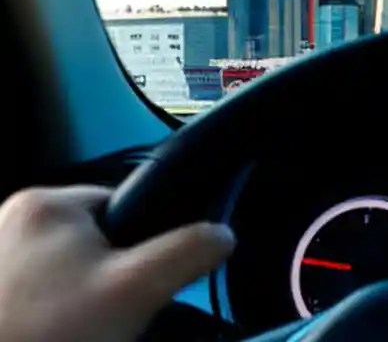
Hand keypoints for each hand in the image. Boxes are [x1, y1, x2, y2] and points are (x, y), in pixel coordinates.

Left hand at [0, 185, 235, 341]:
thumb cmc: (51, 332)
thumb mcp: (137, 290)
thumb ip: (187, 252)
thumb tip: (222, 235)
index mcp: (45, 202)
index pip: (119, 206)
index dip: (140, 244)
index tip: (132, 281)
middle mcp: (9, 216)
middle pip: (90, 238)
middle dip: (104, 272)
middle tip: (103, 310)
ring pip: (62, 265)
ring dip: (75, 290)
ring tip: (74, 323)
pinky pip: (33, 286)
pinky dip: (47, 305)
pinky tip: (50, 329)